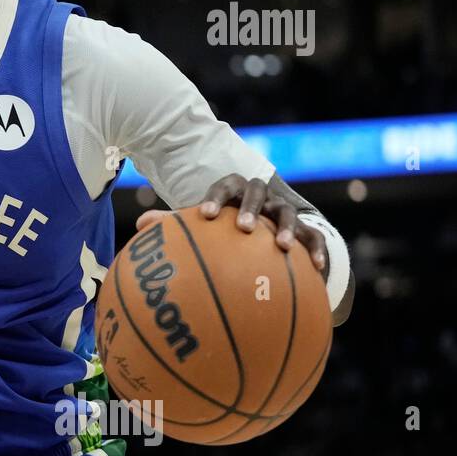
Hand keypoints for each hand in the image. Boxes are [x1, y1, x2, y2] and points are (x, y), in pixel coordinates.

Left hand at [135, 174, 327, 274]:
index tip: (205, 215)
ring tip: (282, 247)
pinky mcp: (307, 230)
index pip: (224, 186)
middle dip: (251, 208)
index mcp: (233, 193)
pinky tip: (318, 269)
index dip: (215, 197)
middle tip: (244, 228)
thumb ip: (174, 225)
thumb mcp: (203, 226)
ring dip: (286, 227)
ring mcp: (284, 211)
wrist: (268, 232)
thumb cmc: (225, 229)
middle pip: (257, 192)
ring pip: (288, 212)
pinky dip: (317, 251)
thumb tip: (138, 224)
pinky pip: (316, 238)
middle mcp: (260, 197)